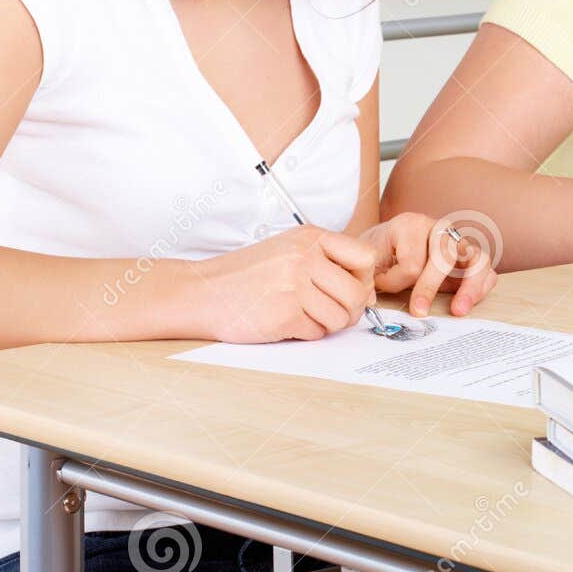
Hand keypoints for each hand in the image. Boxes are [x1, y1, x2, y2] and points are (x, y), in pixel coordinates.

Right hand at [183, 225, 376, 342]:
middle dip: (350, 310)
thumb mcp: (289, 250)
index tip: (351, 288)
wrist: (203, 292)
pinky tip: (286, 322)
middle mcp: (305, 258)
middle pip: (358, 293)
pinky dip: (306, 334)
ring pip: (342, 318)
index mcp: (310, 237)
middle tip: (330, 312)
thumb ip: (328, 262)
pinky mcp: (285, 315)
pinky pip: (317, 333)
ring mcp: (295, 286)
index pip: (365, 257)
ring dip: (327, 324)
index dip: (364, 279)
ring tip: (304, 316)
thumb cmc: (248, 274)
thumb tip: (369, 292)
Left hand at [362, 211, 498, 316]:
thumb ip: (370, 277)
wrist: (386, 246)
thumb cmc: (380, 254)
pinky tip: (469, 302)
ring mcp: (458, 242)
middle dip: (430, 287)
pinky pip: (486, 269)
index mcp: (410, 225)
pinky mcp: (470, 258)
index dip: (396, 281)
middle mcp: (439, 229)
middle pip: (445, 256)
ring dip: (469, 287)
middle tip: (419, 312)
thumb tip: (372, 300)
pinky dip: (482, 286)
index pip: (411, 260)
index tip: (383, 286)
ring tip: (459, 310)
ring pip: (476, 259)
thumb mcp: (368, 261)